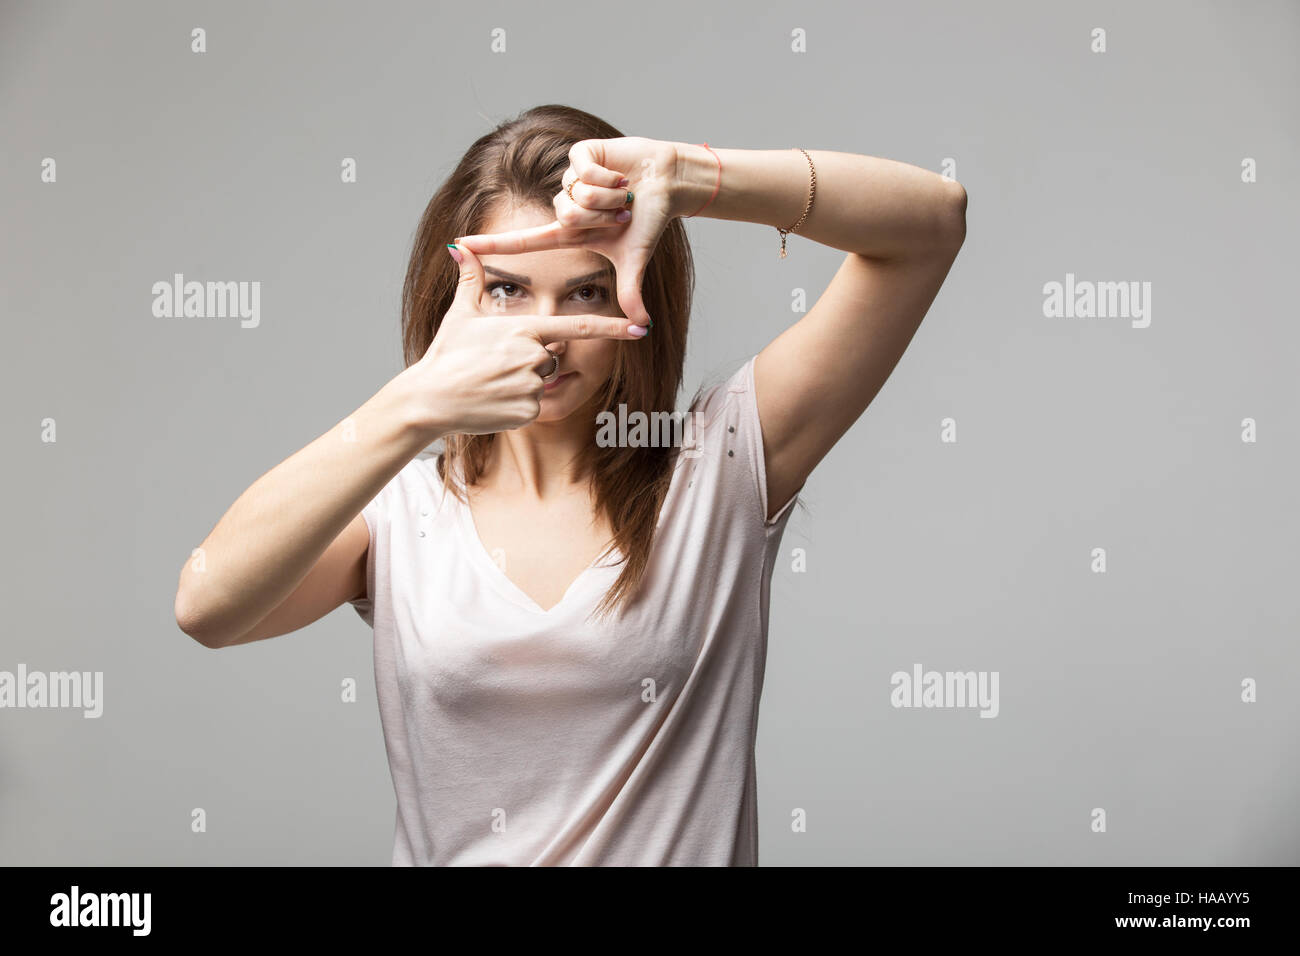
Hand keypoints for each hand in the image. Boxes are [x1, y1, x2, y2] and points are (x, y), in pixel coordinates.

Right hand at [407, 243, 645, 437]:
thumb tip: (458, 246)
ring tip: (491, 383)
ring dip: (521, 383)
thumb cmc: (446, 355)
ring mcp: (532, 385)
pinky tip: (493, 402)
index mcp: (525, 329)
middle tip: (495, 366)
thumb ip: (470, 280)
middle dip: (530, 361)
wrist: (430, 399)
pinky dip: (516, 405)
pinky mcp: (528, 411)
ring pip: (542, 381)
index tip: (639, 327)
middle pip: (551, 357)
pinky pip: (534, 405)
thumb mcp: (460, 314)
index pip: (579, 326)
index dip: (613, 327)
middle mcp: (534, 356)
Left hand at [453, 136, 685, 327]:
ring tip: (623, 193)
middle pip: (565, 217)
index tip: (458, 246)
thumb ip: (630, 291)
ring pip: (576, 195)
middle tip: (621, 213)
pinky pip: (583, 172)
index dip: (491, 245)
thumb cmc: (650, 219)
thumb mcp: (634, 259)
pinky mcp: (580, 153)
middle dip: (601, 217)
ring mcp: (570, 179)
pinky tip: (620, 175)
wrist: (668, 183)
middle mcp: (564, 205)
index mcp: (569, 232)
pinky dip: (608, 178)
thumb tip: (642, 326)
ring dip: (607, 198)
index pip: (523, 241)